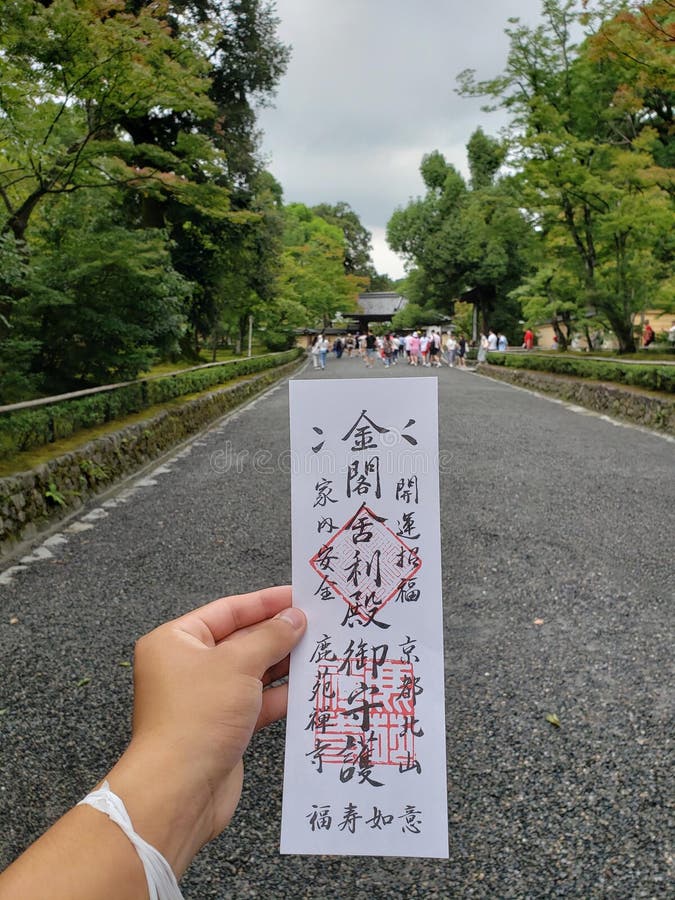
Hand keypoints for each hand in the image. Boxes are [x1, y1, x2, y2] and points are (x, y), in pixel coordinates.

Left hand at [107, 585, 305, 874]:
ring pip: (251, 673)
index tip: (298, 596)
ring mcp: (205, 699)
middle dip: (277, 634)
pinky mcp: (222, 727)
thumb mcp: (238, 664)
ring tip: (321, 651)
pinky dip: (279, 696)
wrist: (180, 790)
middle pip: (240, 640)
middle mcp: (186, 667)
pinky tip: (309, 688)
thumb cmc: (198, 717)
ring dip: (283, 664)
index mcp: (176, 641)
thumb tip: (295, 617)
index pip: (227, 610)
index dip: (264, 602)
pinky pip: (255, 702)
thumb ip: (270, 636)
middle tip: (317, 623)